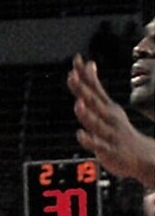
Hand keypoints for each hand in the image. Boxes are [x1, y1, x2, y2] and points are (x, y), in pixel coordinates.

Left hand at [68, 55, 154, 182]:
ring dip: (87, 114)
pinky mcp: (109, 150)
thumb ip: (95, 86)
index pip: (94, 87)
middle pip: (94, 102)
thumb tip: (89, 63)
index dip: (84, 74)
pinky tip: (80, 134)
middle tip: (72, 76)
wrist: (142, 156)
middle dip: (83, 89)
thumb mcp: (107, 105)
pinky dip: (89, 140)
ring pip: (96, 123)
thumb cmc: (118, 129)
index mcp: (106, 107)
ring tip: (78, 104)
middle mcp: (108, 117)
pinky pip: (98, 145)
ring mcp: (109, 133)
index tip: (76, 59)